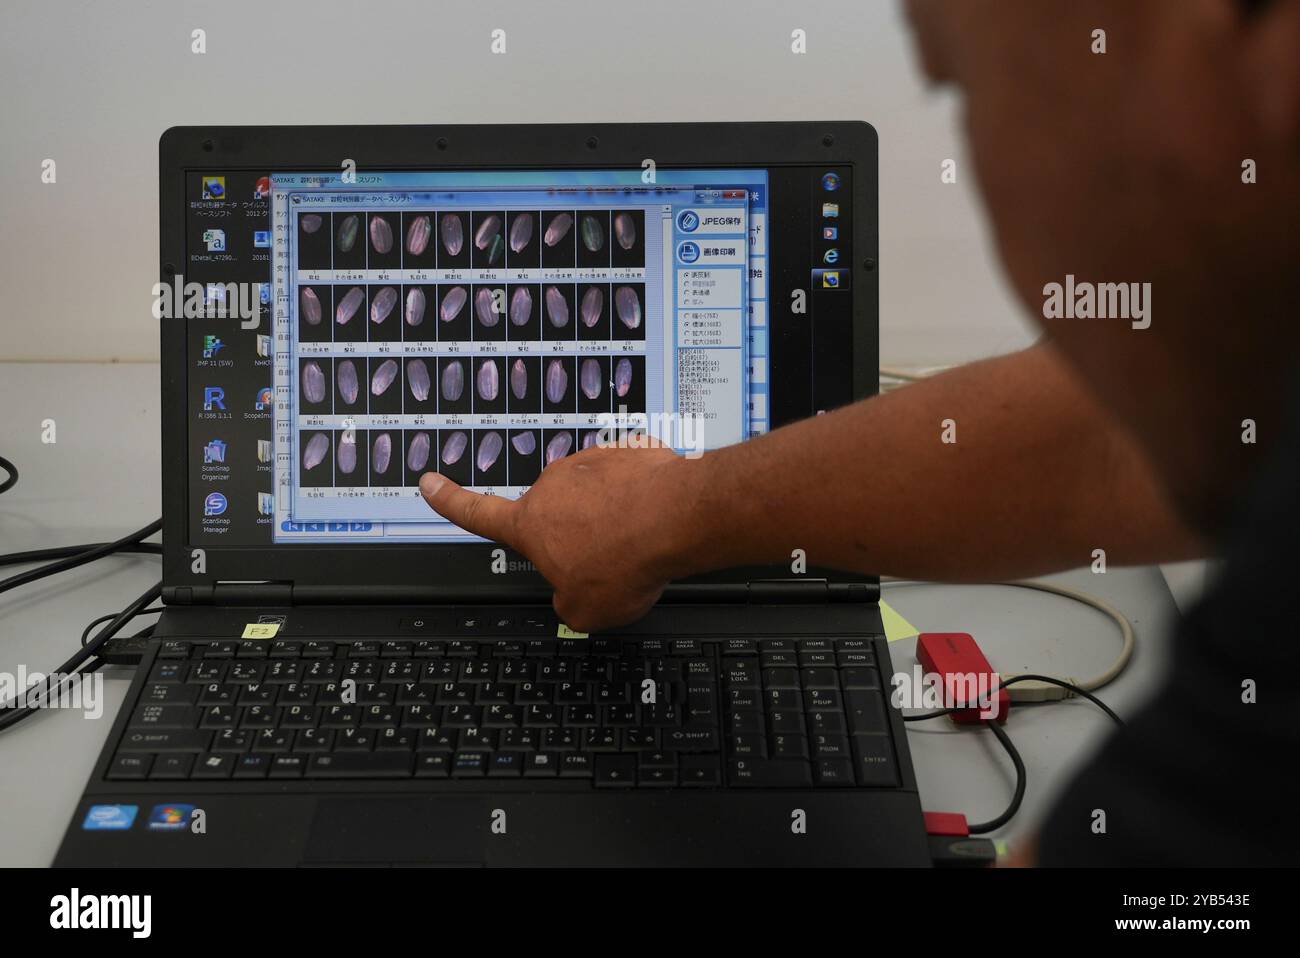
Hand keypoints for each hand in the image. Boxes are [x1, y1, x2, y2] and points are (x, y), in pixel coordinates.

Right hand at [419, 439, 699, 631]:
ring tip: (639, 539)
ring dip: (615, 514)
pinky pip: (631, 480)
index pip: (476, 513)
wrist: (675, 518)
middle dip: (582, 535)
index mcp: (531, 524)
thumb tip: (574, 592)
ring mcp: (591, 462)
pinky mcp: (628, 451)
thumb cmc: (627, 560)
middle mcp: (554, 485)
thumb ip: (567, 603)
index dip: (450, 501)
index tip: (431, 483)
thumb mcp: (586, 611)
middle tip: (611, 558)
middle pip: (559, 514)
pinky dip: (643, 498)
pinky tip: (659, 518)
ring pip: (599, 495)